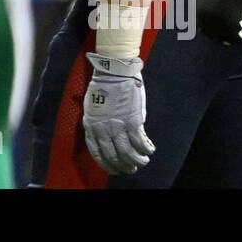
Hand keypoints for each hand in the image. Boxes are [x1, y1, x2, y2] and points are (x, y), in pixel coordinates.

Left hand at [83, 53, 155, 174]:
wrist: (114, 71)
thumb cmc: (104, 86)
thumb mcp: (93, 107)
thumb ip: (99, 124)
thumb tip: (109, 138)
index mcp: (91, 125)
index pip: (97, 152)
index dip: (106, 164)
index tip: (114, 170)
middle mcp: (102, 129)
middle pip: (113, 156)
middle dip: (123, 166)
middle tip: (132, 169)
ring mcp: (117, 125)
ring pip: (128, 153)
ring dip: (137, 161)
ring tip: (143, 161)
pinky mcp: (132, 121)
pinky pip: (140, 142)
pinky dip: (146, 149)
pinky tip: (150, 150)